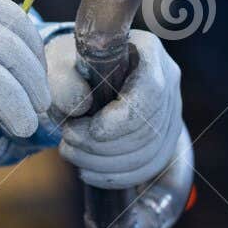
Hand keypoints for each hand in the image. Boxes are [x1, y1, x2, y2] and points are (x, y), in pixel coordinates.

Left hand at [44, 29, 184, 189]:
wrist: (78, 75)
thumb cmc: (69, 65)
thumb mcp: (57, 63)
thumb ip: (63, 80)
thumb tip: (80, 105)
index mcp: (148, 51)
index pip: (151, 91)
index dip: (122, 119)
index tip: (90, 130)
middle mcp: (168, 80)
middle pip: (150, 128)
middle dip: (105, 144)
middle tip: (68, 138)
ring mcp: (170, 111)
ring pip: (150, 152)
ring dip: (105, 162)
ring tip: (70, 152)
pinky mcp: (164, 137)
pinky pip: (149, 167)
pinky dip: (116, 175)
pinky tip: (87, 171)